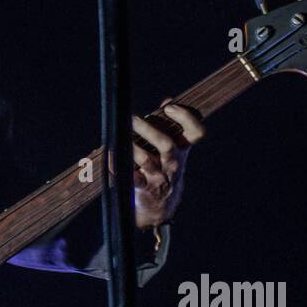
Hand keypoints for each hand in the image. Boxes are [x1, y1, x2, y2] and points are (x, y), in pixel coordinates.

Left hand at [109, 98, 205, 229]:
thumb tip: (169, 99)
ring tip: (120, 137)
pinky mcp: (144, 188)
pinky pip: (130, 176)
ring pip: (146, 160)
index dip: (186, 118)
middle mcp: (174, 163)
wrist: (160, 206)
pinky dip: (117, 165)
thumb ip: (170, 125)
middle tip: (132, 118)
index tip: (169, 107)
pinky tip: (111, 156)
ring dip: (131, 147)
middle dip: (148, 130)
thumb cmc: (163, 169)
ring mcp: (159, 177)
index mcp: (182, 150)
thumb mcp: (172, 150)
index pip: (196, 133)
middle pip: (166, 145)